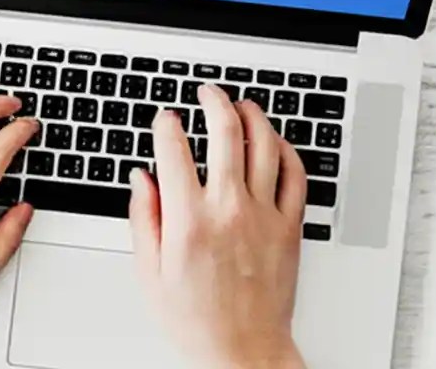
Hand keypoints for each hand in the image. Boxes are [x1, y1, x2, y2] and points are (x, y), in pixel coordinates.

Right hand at [130, 84, 308, 368]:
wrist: (242, 351)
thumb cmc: (196, 321)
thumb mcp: (150, 273)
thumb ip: (144, 219)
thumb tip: (142, 179)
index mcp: (189, 221)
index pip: (175, 151)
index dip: (167, 125)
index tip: (166, 118)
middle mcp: (229, 210)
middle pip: (226, 133)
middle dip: (213, 101)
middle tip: (207, 92)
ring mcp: (264, 215)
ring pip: (265, 145)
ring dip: (253, 116)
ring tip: (242, 105)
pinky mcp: (289, 226)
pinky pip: (294, 175)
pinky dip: (286, 150)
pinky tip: (275, 140)